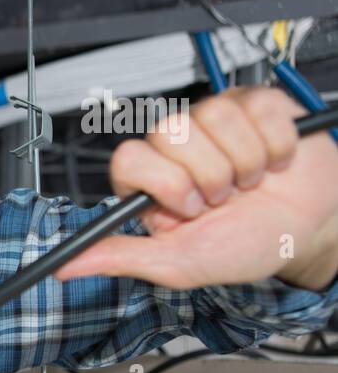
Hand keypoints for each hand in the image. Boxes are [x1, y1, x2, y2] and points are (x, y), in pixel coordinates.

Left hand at [54, 87, 337, 290]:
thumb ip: (123, 258)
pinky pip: (257, 109)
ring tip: (250, 183)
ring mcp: (213, 119)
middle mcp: (175, 145)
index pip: (129, 157)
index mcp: (149, 179)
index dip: (164, 182)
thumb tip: (65, 267)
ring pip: (214, 117)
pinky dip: (276, 145)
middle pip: (169, 132)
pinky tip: (275, 163)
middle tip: (224, 198)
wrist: (307, 232)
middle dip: (209, 175)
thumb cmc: (244, 246)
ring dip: (245, 162)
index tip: (190, 208)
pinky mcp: (254, 104)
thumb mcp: (179, 264)